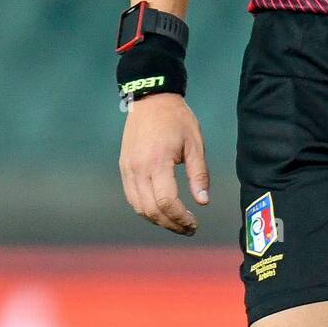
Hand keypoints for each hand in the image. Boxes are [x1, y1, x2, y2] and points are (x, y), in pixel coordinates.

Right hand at [118, 92, 209, 235]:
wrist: (151, 98)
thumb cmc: (177, 118)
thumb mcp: (195, 143)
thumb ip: (199, 174)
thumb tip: (203, 201)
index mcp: (157, 162)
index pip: (165, 201)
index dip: (180, 218)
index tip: (194, 223)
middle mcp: (138, 169)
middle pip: (150, 210)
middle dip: (170, 224)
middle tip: (189, 228)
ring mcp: (128, 169)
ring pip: (138, 207)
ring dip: (157, 220)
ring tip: (177, 222)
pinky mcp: (124, 167)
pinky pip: (132, 196)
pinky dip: (146, 209)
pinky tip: (161, 210)